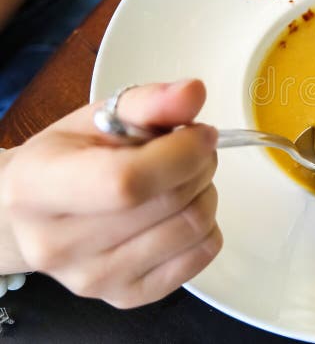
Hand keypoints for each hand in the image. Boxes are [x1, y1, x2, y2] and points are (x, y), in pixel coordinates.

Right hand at [0, 79, 221, 307]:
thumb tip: (193, 93)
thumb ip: (148, 103)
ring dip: (206, 192)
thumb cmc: (68, 158)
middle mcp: (58, 244)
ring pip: (192, 229)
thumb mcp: (98, 118)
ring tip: (185, 178)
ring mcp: (93, 279)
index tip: (201, 133)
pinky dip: (207, 227)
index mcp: (39, 187)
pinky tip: (182, 210)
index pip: (127, 181)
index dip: (181, 153)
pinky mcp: (126, 296)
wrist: (33, 215)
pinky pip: (201, 256)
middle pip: (169, 203)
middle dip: (200, 164)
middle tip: (192, 149)